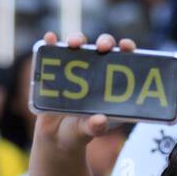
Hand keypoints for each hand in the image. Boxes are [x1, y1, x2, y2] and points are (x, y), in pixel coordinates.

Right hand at [32, 31, 135, 163]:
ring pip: (79, 45)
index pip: (124, 60)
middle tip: (102, 47)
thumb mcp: (88, 131)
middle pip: (103, 48)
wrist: (56, 137)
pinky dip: (50, 43)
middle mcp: (95, 71)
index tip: (126, 46)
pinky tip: (49, 39)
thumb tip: (100, 120)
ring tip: (73, 44)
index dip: (127, 49)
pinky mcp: (55, 69)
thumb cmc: (79, 132)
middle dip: (104, 42)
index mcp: (111, 84)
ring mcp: (75, 68)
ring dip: (77, 39)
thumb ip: (95, 127)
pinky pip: (52, 52)